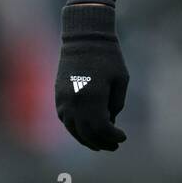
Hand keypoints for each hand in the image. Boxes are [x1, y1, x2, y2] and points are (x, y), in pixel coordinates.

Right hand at [55, 3, 129, 150]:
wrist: (84, 37)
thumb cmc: (108, 56)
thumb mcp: (121, 80)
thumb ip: (116, 104)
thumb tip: (110, 121)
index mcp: (92, 98)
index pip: (101, 128)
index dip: (112, 136)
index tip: (123, 137)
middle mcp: (74, 102)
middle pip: (86, 133)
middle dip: (101, 142)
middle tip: (114, 146)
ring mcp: (63, 100)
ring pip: (73, 129)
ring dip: (86, 139)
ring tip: (100, 144)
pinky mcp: (58, 96)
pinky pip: (65, 120)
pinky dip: (75, 129)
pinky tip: (86, 132)